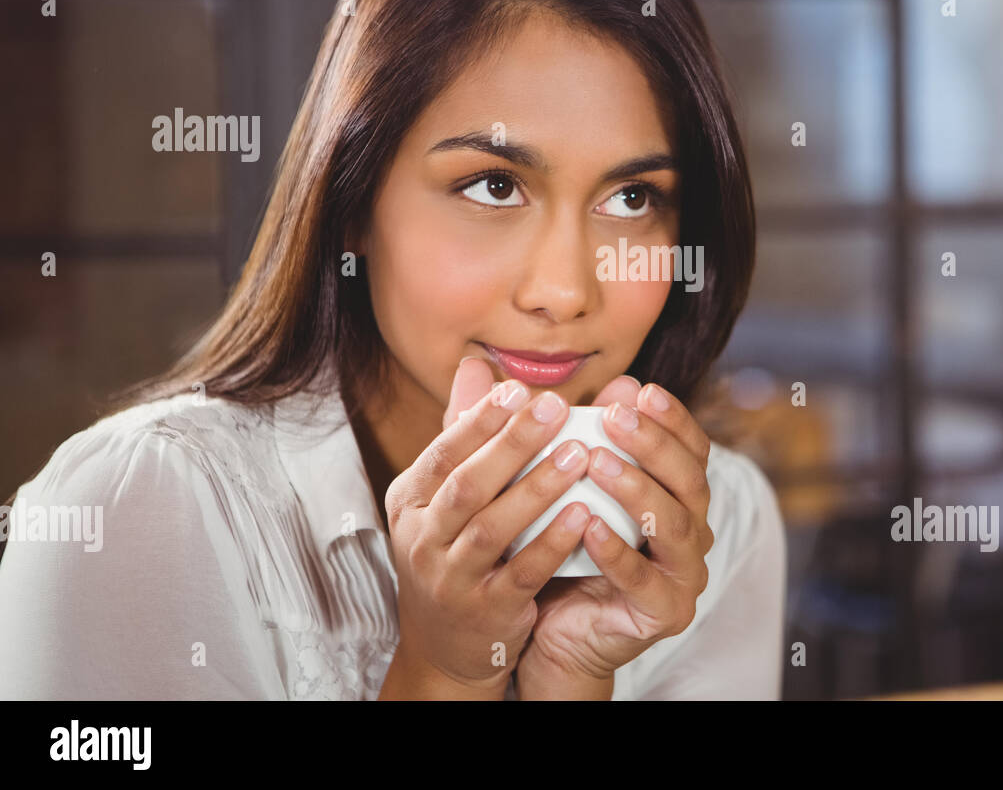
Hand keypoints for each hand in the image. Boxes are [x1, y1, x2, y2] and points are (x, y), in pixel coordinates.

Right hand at [382, 358, 596, 696]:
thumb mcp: (444, 496)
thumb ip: (464, 434)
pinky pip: (522, 572)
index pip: (443, 451)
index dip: (480, 420)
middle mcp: (421, 538)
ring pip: (493, 527)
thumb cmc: (454, 551)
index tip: (519, 388)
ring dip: (537, 488)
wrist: (446, 646)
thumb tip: (476, 364)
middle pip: (467, 484)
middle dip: (512, 443)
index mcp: (410, 500)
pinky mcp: (486, 611)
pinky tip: (584, 514)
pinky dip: (552, 542)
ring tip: (580, 454)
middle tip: (557, 406)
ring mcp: (451, 578)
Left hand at [515, 377, 713, 696]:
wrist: (547, 629)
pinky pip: (644, 579)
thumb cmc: (558, 546)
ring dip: (635, 488)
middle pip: (690, 481)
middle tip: (615, 417)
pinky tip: (587, 525)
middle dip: (655, 445)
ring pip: (673, 525)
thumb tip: (596, 377)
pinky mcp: (664, 613)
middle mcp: (692, 533)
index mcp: (678, 497)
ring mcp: (683, 575)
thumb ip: (575, 431)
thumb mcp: (562, 483)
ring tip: (595, 461)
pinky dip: (617, 551)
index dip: (673, 418)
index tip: (640, 389)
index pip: (692, 449)